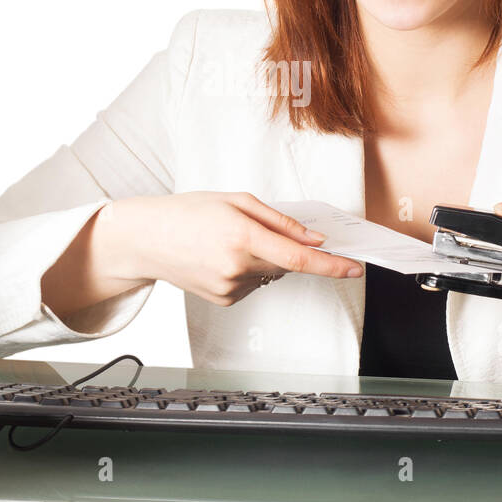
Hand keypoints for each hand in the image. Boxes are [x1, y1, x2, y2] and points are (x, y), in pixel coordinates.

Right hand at [100, 191, 362, 306]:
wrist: (147, 239)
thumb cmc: (188, 212)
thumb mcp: (236, 200)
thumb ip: (280, 220)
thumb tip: (313, 240)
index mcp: (242, 235)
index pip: (298, 257)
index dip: (331, 265)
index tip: (355, 268)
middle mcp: (237, 265)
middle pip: (286, 264)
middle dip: (286, 250)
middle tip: (254, 231)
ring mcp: (229, 287)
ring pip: (269, 274)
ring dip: (262, 259)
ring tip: (226, 243)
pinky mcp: (224, 300)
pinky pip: (253, 284)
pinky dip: (247, 271)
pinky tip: (221, 258)